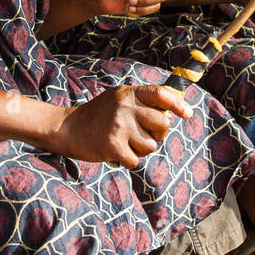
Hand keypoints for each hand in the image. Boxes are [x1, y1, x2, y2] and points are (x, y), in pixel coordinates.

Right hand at [54, 84, 191, 166]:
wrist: (67, 129)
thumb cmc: (96, 116)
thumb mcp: (117, 99)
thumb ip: (140, 101)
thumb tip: (172, 110)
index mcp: (128, 94)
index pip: (161, 93)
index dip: (178, 104)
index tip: (187, 113)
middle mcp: (125, 107)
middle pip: (162, 124)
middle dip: (157, 134)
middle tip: (141, 135)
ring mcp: (120, 126)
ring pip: (151, 145)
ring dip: (141, 149)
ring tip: (124, 143)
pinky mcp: (114, 146)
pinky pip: (136, 160)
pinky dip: (128, 160)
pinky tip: (115, 153)